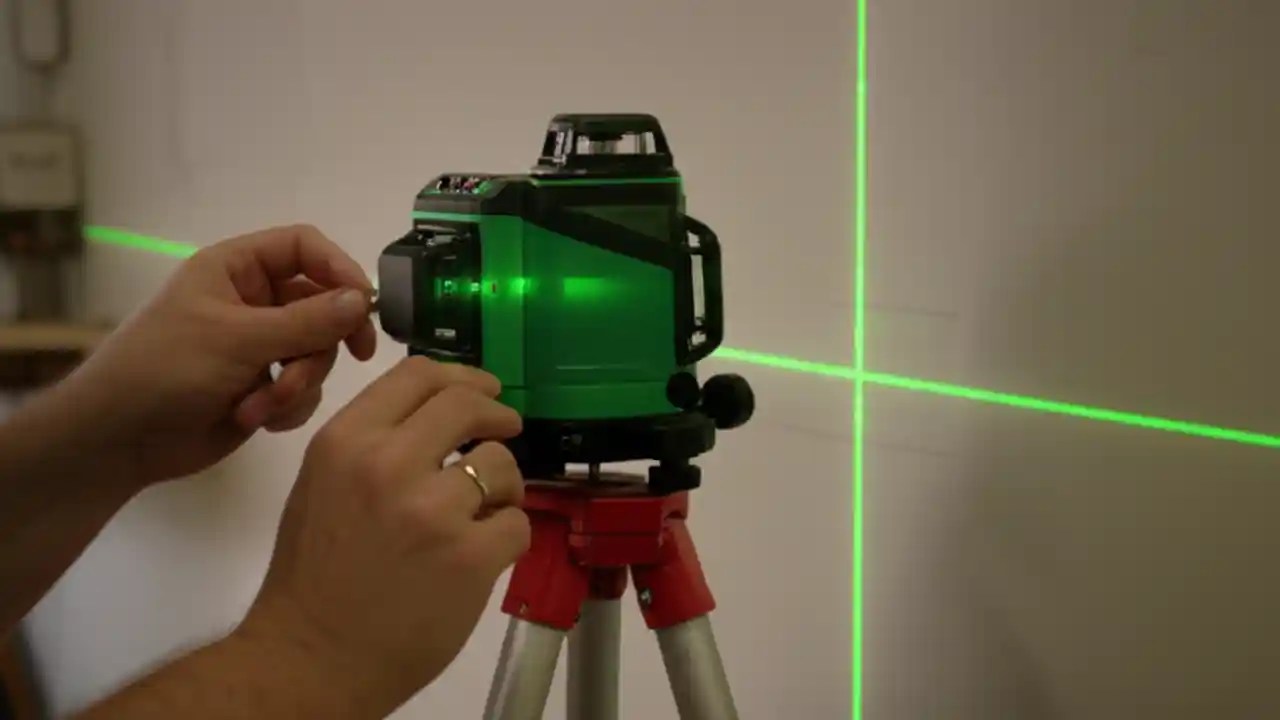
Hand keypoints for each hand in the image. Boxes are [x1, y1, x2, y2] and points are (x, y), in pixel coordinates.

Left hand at [71, 224, 376, 486]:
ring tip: (262, 405)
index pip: (303, 247)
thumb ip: (308, 320)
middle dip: (320, 344)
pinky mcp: (261, 386)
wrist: (118, 440)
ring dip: (298, 383)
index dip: (339, 269)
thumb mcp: (238, 339)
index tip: (365, 304)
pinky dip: (287, 406)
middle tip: (353, 359)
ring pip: (316, 353)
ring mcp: (258, 346)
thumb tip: (364, 299)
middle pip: (321, 305)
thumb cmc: (166, 370)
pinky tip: (256, 420)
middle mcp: (251, 301)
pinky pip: (302, 389)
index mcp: (235, 269)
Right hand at [235, 356, 530, 712]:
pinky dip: (508, 537)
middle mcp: (388, 463)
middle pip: (467, 404)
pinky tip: (483, 554)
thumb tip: (442, 413)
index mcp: (346, 440)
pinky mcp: (470, 555)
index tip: (486, 390)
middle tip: (506, 428)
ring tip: (482, 514)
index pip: (418, 373)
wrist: (313, 656)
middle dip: (497, 415)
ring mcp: (432, 509)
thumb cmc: (316, 574)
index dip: (463, 376)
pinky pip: (516, 524)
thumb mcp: (324, 483)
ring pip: (501, 465)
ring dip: (503, 486)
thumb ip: (375, 441)